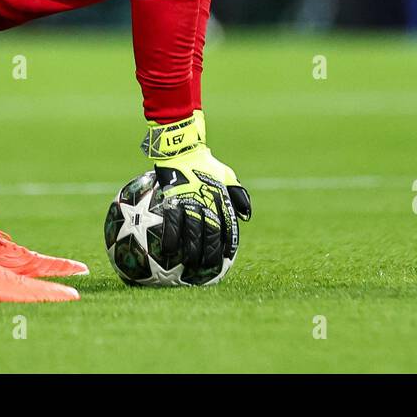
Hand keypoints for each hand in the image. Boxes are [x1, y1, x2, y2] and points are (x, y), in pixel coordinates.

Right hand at [141, 112, 251, 273]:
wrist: (182, 147)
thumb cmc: (204, 162)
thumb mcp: (226, 175)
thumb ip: (237, 195)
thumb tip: (247, 216)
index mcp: (220, 198)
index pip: (227, 226)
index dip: (227, 244)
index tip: (226, 258)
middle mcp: (207, 202)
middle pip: (211, 233)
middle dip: (209, 253)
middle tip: (206, 269)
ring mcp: (190, 201)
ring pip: (193, 231)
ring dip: (192, 250)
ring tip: (189, 265)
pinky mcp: (173, 198)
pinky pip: (172, 222)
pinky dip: (172, 238)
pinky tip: (169, 251)